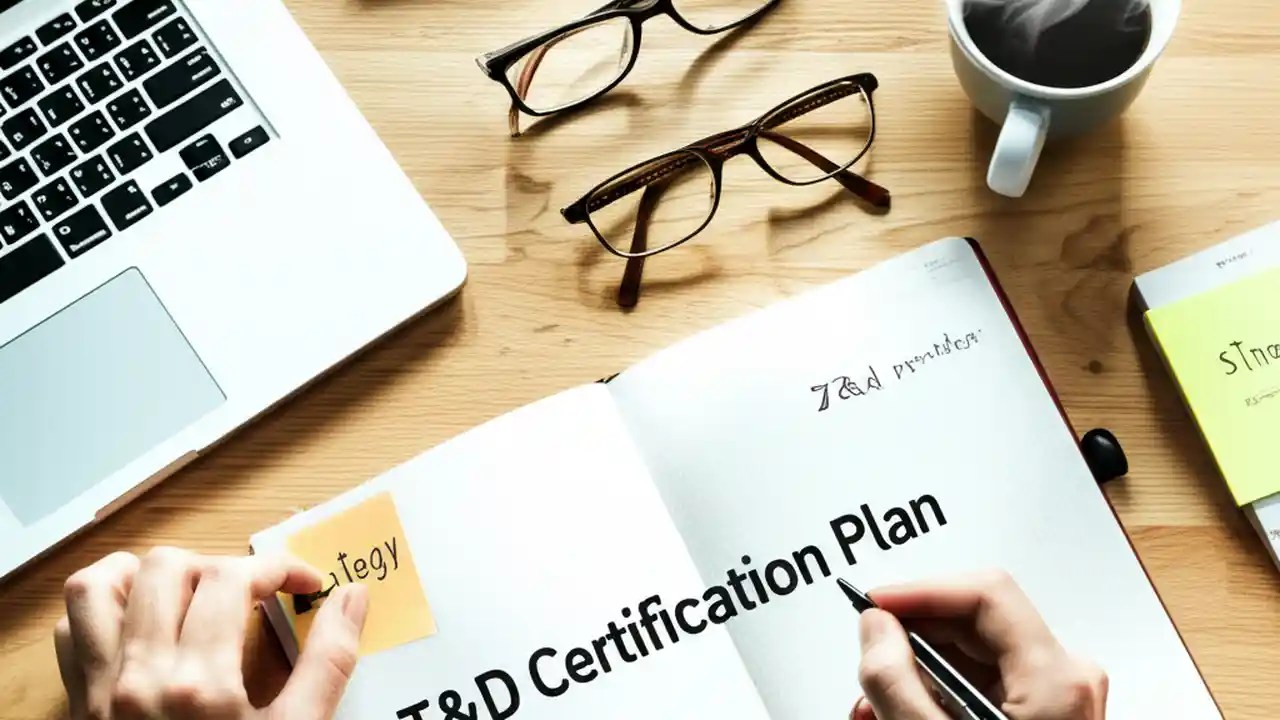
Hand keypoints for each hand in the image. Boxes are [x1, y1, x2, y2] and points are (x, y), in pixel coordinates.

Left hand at [54, 548, 368, 718]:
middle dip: (218, 565)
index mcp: (200, 684)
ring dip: (143, 573)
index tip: (305, 585)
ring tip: (187, 586)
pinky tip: (142, 619)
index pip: (233, 578)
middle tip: (251, 595)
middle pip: (166, 567)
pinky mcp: (80, 703)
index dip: (279, 567)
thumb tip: (352, 596)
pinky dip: (101, 609)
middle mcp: (140, 676)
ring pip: (98, 587)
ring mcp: (101, 689)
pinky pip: (71, 631)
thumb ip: (328, 662)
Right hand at [850, 571, 1106, 719]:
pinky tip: (903, 713)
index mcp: (1058, 679)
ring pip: (970, 655)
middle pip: (972, 621)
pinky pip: (981, 683)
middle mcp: (1069, 679)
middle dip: (908, 641)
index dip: (920, 591)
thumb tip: (876, 627)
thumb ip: (897, 682)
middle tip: (870, 662)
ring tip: (877, 704)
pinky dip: (938, 694)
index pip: (984, 591)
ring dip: (916, 673)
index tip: (876, 605)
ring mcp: (1060, 698)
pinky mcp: (1046, 714)